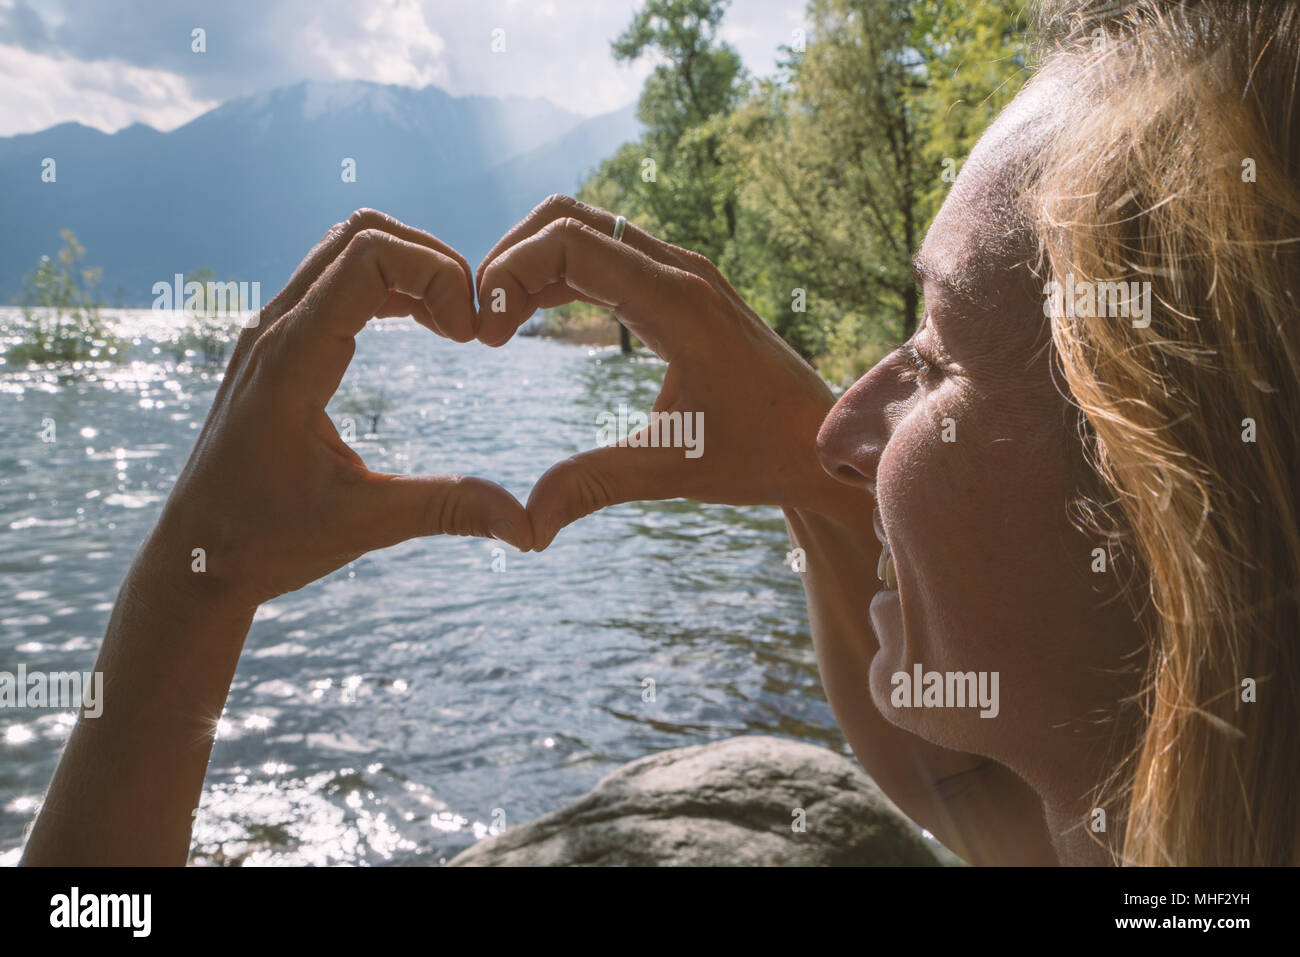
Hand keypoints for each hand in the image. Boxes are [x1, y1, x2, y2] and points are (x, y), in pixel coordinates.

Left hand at [153, 208, 531, 608]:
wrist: (194, 556)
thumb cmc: (267, 540)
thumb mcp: (365, 524)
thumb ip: (448, 509)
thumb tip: (528, 527)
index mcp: (291, 358)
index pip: (368, 256)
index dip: (437, 275)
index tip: (471, 337)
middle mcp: (274, 329)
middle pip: (360, 234)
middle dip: (432, 261)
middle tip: (471, 324)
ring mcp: (270, 332)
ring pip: (347, 250)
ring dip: (411, 271)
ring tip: (455, 326)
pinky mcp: (276, 345)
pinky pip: (336, 282)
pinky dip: (389, 288)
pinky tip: (426, 329)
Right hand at [475, 195, 870, 547]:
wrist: (825, 445)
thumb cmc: (762, 455)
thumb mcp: (673, 470)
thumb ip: (594, 486)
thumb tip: (526, 527)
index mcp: (677, 301)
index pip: (571, 241)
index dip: (509, 274)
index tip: (486, 338)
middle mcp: (680, 270)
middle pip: (569, 216)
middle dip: (510, 258)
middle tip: (482, 324)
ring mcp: (683, 273)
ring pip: (586, 229)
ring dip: (533, 264)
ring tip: (499, 325)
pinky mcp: (683, 287)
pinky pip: (607, 255)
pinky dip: (561, 275)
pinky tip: (535, 321)